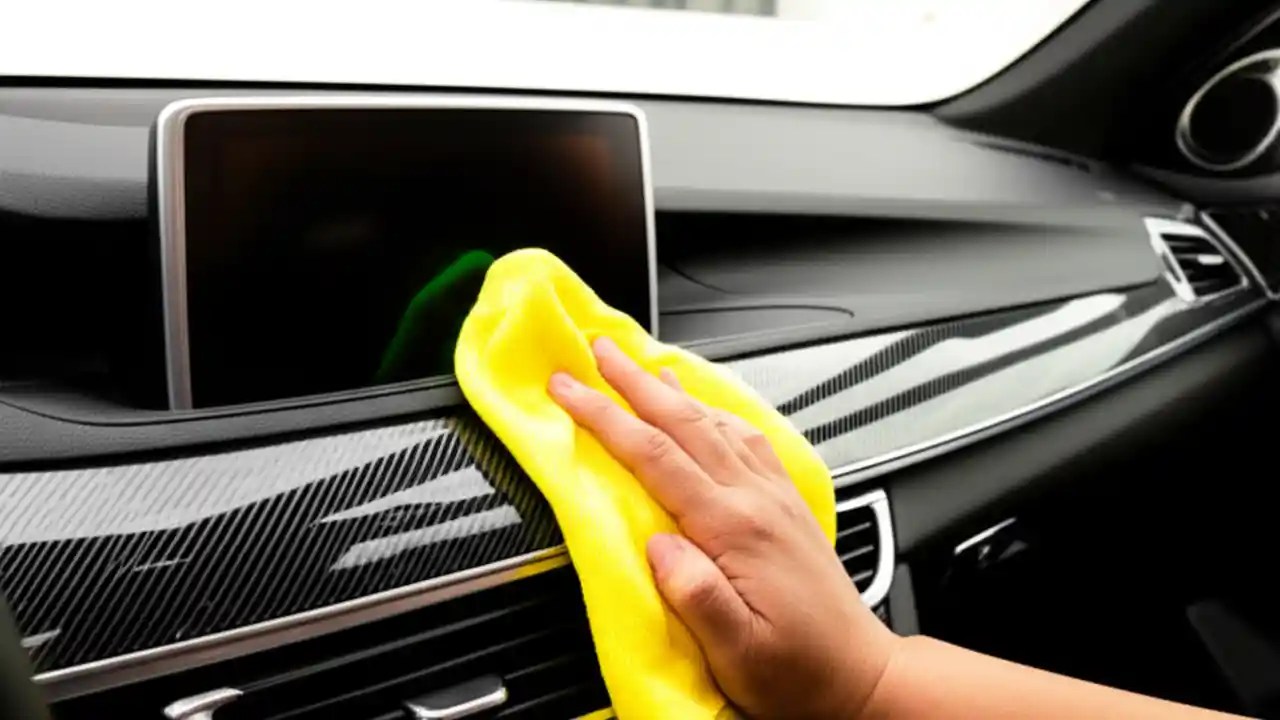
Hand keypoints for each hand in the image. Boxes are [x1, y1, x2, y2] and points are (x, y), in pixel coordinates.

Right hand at [548, 337, 899, 718]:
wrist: (858, 679)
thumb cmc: (796, 671)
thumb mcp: (737, 650)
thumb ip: (695, 594)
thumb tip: (656, 546)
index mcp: (736, 529)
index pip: (657, 457)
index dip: (606, 418)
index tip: (569, 390)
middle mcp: (758, 501)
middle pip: (685, 423)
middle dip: (635, 381)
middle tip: (598, 348)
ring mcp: (775, 498)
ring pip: (717, 423)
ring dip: (673, 390)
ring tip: (642, 365)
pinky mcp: (786, 506)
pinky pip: (747, 440)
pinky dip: (716, 412)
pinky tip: (706, 409)